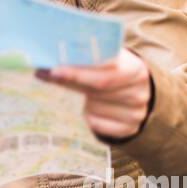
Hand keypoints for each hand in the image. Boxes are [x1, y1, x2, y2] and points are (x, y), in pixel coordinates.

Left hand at [35, 48, 152, 142]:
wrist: (135, 91)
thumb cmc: (112, 70)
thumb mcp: (106, 59)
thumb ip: (84, 58)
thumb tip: (46, 63)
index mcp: (136, 69)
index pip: (104, 75)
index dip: (78, 73)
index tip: (54, 70)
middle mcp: (140, 92)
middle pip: (96, 91)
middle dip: (72, 82)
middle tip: (50, 74)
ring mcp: (136, 113)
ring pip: (94, 107)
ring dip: (86, 100)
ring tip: (92, 93)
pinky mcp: (129, 129)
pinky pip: (96, 124)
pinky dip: (90, 116)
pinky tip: (97, 107)